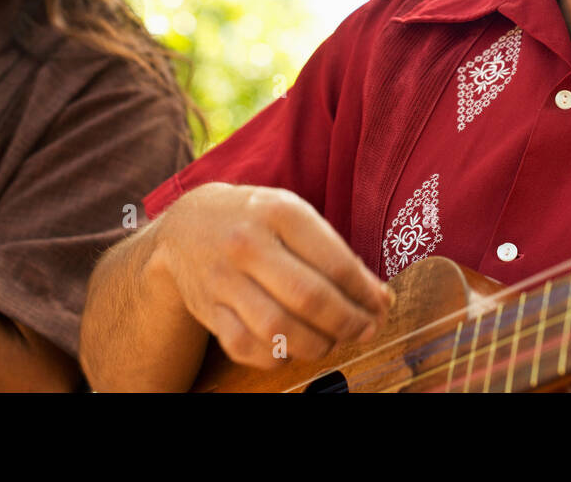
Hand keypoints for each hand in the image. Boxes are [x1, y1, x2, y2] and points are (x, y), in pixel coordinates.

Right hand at [149, 182, 393, 369]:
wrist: (188, 225)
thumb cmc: (256, 219)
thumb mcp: (295, 216)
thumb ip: (334, 253)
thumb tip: (377, 297)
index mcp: (279, 213)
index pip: (334, 263)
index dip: (365, 293)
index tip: (381, 306)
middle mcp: (247, 245)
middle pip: (308, 299)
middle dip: (347, 322)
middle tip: (366, 329)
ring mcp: (223, 279)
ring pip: (278, 330)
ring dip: (316, 344)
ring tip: (332, 340)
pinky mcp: (206, 309)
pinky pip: (247, 347)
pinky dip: (278, 356)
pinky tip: (294, 347)